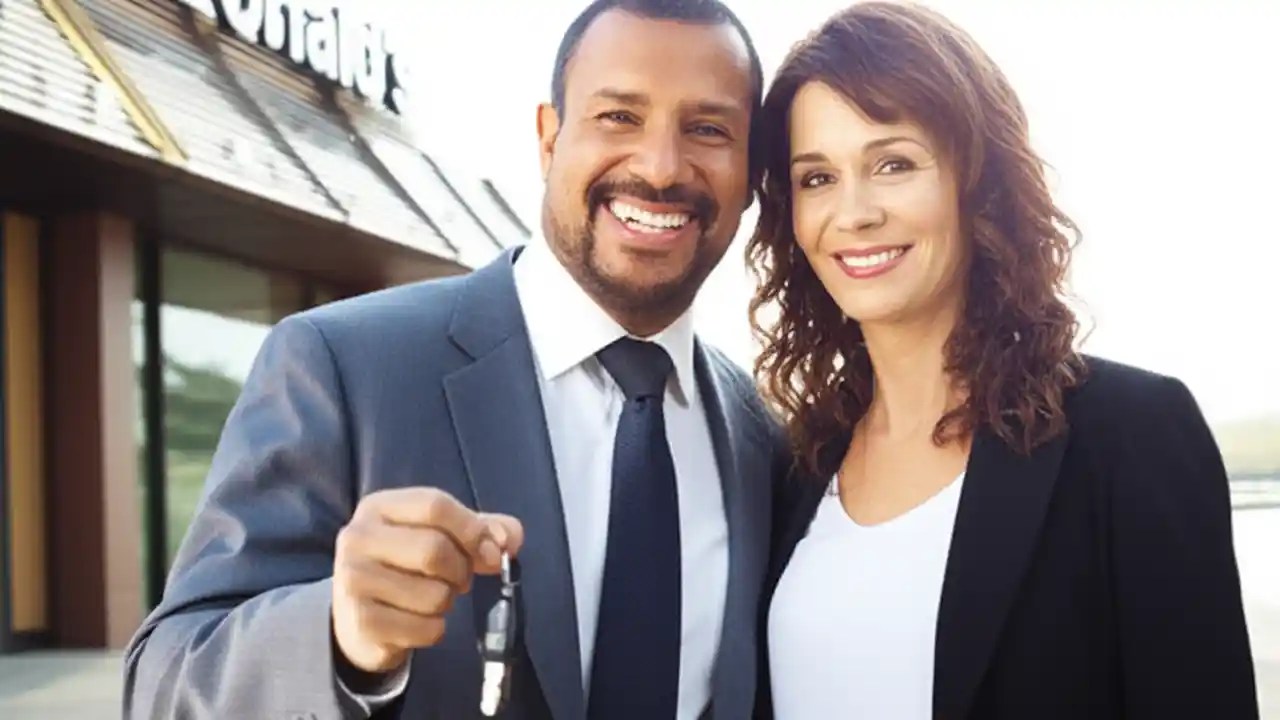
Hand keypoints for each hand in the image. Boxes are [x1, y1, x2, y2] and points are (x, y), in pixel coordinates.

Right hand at [332, 488, 523, 673]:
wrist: (358, 613)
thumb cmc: (406, 564)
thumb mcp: (439, 534)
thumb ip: (480, 529)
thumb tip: (510, 538)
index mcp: (379, 508)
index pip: (435, 506)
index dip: (472, 529)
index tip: (491, 551)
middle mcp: (358, 539)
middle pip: (434, 550)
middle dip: (461, 570)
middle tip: (460, 579)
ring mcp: (353, 582)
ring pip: (433, 594)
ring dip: (447, 601)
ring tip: (433, 597)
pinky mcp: (361, 623)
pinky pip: (425, 629)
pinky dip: (435, 629)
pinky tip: (418, 621)